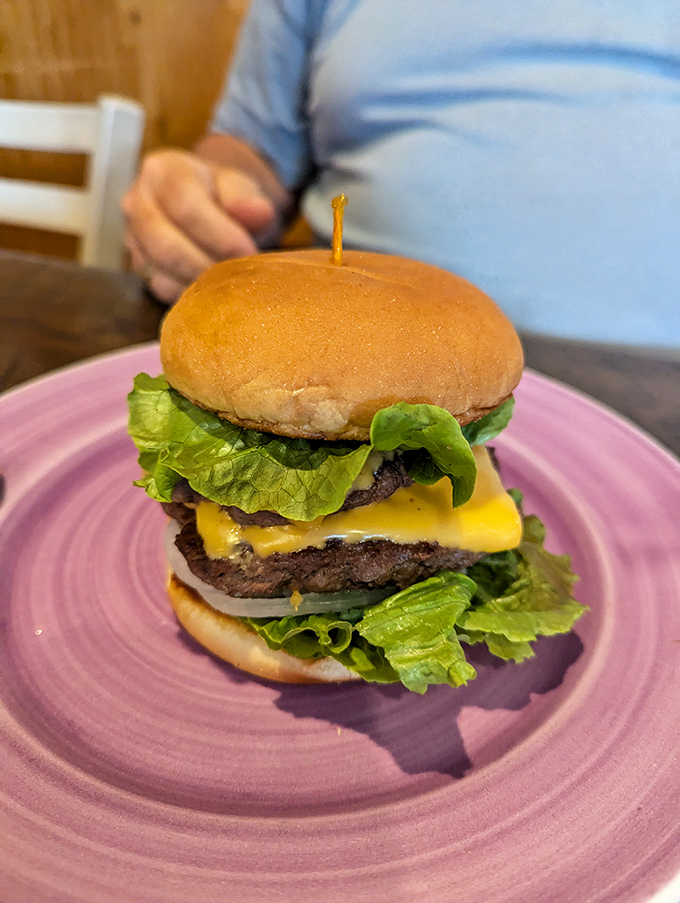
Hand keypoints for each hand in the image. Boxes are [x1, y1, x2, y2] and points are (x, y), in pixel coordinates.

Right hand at [122, 149, 276, 302]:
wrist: (208, 204)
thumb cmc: (224, 195)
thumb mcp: (240, 187)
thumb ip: (247, 198)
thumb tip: (260, 213)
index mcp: (162, 171)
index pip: (185, 207)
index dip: (219, 235)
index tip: (248, 252)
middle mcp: (137, 202)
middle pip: (165, 246)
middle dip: (207, 266)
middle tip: (239, 275)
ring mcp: (132, 236)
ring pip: (160, 272)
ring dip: (200, 284)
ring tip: (230, 281)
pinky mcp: (138, 265)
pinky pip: (161, 288)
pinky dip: (191, 294)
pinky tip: (214, 288)